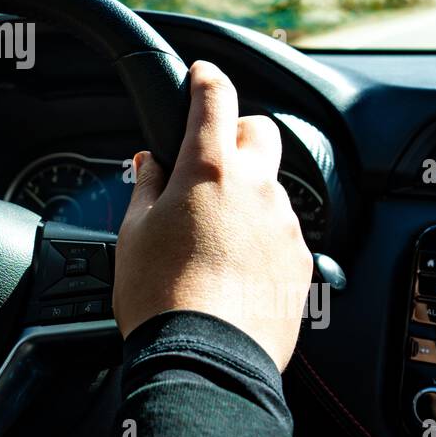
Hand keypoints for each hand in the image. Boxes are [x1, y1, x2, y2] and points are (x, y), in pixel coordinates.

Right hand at [112, 61, 313, 370]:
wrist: (206, 361)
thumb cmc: (161, 299)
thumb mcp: (133, 233)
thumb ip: (146, 186)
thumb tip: (151, 163)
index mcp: (208, 171)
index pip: (215, 97)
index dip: (207, 78)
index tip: (202, 75)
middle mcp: (256, 188)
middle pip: (261, 131)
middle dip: (238, 134)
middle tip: (209, 160)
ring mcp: (285, 224)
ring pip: (273, 185)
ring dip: (249, 192)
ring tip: (215, 232)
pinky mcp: (302, 261)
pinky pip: (284, 231)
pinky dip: (262, 235)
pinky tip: (235, 264)